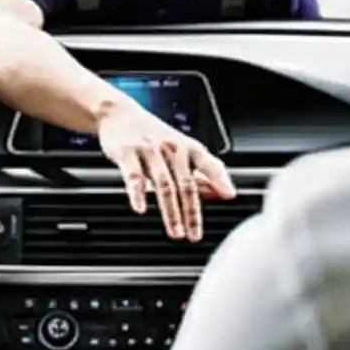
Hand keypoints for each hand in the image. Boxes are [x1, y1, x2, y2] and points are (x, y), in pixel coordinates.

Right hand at [98, 100, 236, 240]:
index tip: (229, 195)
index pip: (209, 164)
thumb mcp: (181, 149)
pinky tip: (140, 208)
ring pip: (163, 184)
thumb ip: (202, 172)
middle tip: (194, 235)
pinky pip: (134, 176)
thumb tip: (223, 192)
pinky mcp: (127, 153)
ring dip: (170, 211)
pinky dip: (137, 194)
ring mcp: (149, 150)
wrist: (119, 114)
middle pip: (186, 183)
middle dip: (192, 212)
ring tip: (176, 232)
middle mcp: (171, 148)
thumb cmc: (153, 135)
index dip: (220, 179)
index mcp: (188, 148)